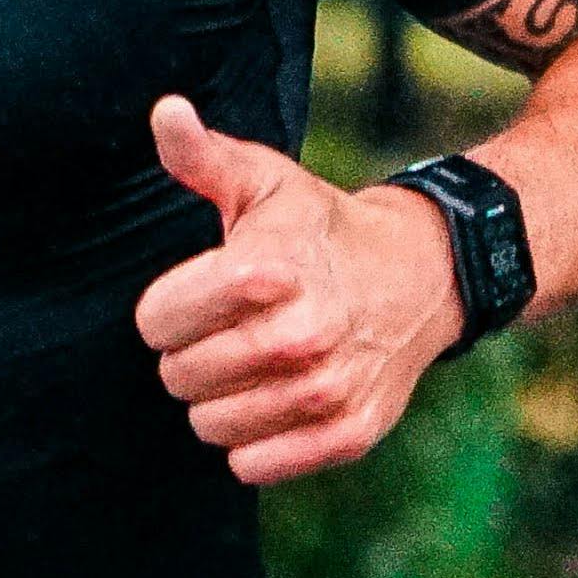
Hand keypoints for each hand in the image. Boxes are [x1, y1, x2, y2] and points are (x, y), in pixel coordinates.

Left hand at [130, 96, 466, 487]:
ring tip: (252, 360)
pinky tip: (276, 397)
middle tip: (231, 327)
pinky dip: (253, 440)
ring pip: (208, 426)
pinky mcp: (347, 435)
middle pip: (179, 376)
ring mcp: (327, 391)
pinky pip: (251, 465)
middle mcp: (299, 335)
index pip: (156, 323)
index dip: (167, 309)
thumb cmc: (319, 226)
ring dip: (219, 398)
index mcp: (266, 270)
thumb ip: (201, 156)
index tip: (201, 294)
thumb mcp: (263, 181)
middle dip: (191, 353)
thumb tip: (164, 112)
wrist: (421, 274)